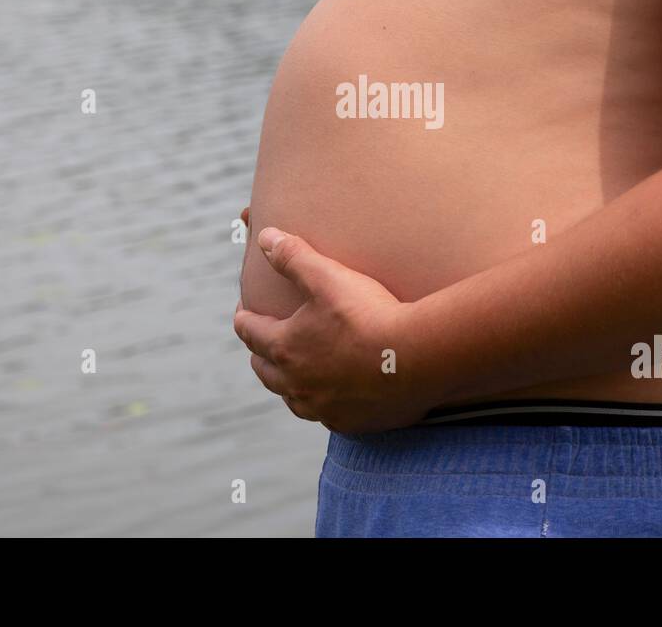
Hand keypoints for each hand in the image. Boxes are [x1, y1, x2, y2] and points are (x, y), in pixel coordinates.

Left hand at [233, 227, 431, 432]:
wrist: (418, 358)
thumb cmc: (368, 315)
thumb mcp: (327, 277)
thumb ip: (294, 257)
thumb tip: (266, 238)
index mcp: (284, 348)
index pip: (249, 332)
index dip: (244, 318)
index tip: (243, 311)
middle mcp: (296, 385)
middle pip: (264, 371)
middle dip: (261, 354)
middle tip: (264, 341)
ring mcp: (322, 409)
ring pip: (292, 398)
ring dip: (289, 383)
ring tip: (296, 371)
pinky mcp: (350, 423)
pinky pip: (327, 416)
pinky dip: (324, 403)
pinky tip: (334, 395)